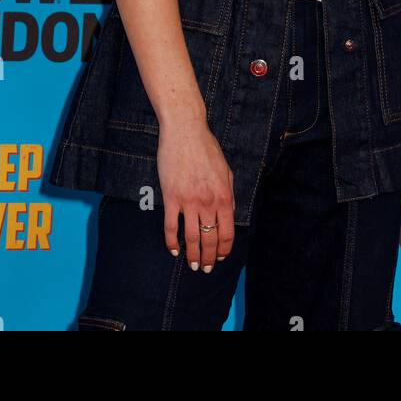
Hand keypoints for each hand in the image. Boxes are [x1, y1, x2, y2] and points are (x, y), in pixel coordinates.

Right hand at [156, 117, 235, 272]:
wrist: (185, 132)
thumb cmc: (207, 149)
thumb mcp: (226, 172)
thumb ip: (228, 195)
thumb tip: (229, 214)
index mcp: (224, 196)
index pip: (227, 232)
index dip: (224, 249)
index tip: (220, 258)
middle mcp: (208, 202)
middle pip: (210, 239)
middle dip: (208, 258)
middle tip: (205, 268)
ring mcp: (189, 201)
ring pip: (192, 237)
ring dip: (192, 255)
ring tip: (192, 265)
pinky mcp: (171, 198)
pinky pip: (172, 227)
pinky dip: (172, 242)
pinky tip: (174, 251)